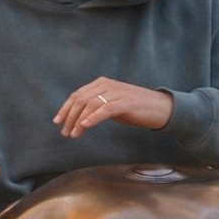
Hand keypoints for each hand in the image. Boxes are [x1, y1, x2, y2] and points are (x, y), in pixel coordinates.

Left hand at [54, 77, 173, 138]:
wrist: (160, 108)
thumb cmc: (135, 109)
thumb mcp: (111, 105)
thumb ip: (96, 107)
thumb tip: (77, 119)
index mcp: (102, 83)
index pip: (77, 95)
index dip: (65, 108)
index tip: (57, 121)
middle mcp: (107, 85)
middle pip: (80, 99)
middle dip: (69, 117)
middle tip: (64, 132)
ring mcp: (117, 92)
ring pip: (90, 104)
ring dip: (78, 121)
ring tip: (73, 134)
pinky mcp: (126, 102)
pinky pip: (105, 109)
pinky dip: (92, 118)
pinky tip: (84, 126)